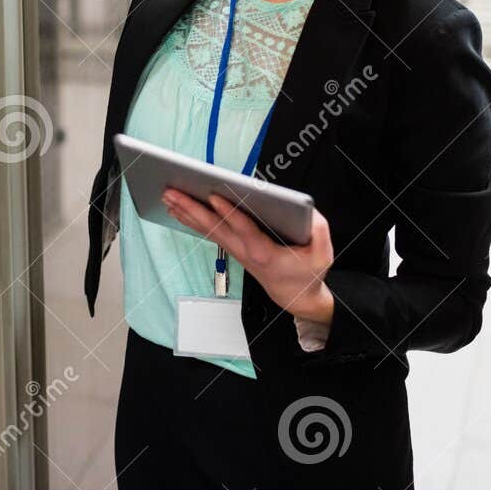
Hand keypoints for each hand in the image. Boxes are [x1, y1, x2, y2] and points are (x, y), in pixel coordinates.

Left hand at [162, 189, 334, 323]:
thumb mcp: (322, 251)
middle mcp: (246, 252)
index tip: (214, 196)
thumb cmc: (308, 272)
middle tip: (173, 192)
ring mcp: (237, 251)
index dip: (229, 213)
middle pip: (216, 228)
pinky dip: (193, 219)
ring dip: (187, 212)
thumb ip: (317, 228)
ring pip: (208, 229)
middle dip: (193, 209)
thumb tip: (304, 208)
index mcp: (266, 254)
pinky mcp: (234, 248)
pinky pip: (210, 231)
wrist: (296, 297)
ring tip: (168, 196)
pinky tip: (179, 209)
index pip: (245, 230)